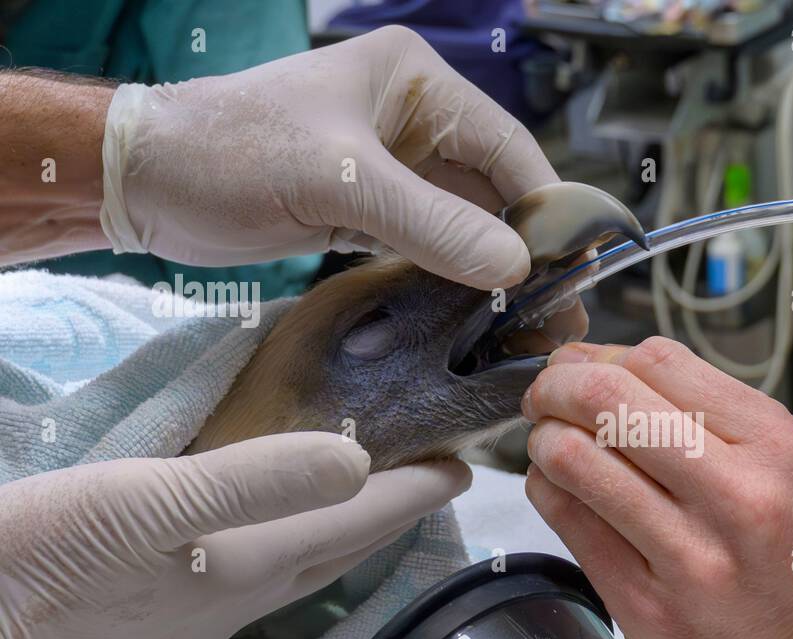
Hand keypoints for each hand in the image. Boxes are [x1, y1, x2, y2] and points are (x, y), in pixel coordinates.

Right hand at [0, 433, 468, 638]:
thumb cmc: (43, 560)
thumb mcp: (146, 503)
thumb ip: (254, 482)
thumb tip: (358, 462)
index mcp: (247, 566)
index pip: (355, 525)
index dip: (412, 494)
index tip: (463, 467)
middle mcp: (235, 599)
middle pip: (338, 553)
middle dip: (389, 516)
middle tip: (429, 479)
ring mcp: (195, 618)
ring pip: (296, 570)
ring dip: (339, 534)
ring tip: (363, 500)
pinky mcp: (154, 621)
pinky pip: (251, 578)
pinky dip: (283, 546)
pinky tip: (261, 536)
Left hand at [99, 26, 554, 290]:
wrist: (143, 181)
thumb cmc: (229, 153)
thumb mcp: (337, 182)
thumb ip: (431, 223)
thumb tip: (514, 266)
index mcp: (418, 86)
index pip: (510, 150)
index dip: (549, 212)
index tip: (576, 272)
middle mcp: (415, 123)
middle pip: (497, 192)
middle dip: (529, 251)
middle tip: (559, 313)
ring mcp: (394, 170)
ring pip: (467, 225)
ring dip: (495, 273)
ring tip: (528, 327)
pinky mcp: (369, 212)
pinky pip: (431, 247)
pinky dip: (454, 280)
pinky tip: (477, 318)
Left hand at [522, 338, 792, 638]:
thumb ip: (715, 422)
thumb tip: (615, 376)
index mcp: (779, 449)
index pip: (660, 362)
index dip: (605, 356)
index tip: (587, 367)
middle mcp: (739, 498)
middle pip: (608, 399)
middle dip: (557, 385)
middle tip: (547, 395)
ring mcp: (690, 561)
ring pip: (576, 460)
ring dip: (545, 441)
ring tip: (549, 445)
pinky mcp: (649, 614)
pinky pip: (571, 527)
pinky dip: (551, 496)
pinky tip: (562, 495)